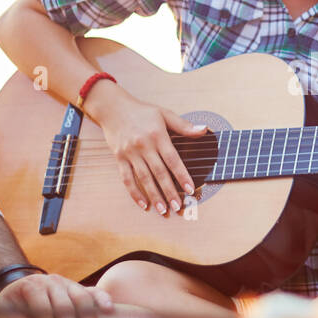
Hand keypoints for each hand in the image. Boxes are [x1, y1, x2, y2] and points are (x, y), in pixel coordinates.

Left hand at [0, 272, 114, 317]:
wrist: (19, 289)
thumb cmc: (11, 307)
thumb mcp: (1, 314)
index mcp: (32, 286)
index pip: (42, 308)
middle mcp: (52, 282)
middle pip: (64, 305)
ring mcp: (68, 283)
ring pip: (81, 298)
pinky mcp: (79, 288)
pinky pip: (94, 291)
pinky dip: (102, 299)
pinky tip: (109, 311)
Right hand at [95, 87, 207, 217]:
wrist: (113, 108)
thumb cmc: (142, 111)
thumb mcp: (164, 114)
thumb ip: (184, 125)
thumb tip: (205, 130)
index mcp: (157, 136)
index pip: (172, 159)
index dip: (182, 175)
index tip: (190, 189)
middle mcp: (144, 146)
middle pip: (159, 172)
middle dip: (169, 191)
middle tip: (178, 206)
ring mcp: (130, 153)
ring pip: (144, 178)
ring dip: (154, 196)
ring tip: (163, 210)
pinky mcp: (119, 158)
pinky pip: (126, 178)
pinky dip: (134, 193)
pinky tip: (143, 204)